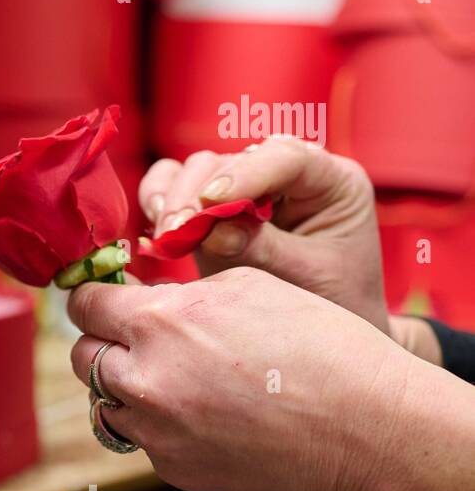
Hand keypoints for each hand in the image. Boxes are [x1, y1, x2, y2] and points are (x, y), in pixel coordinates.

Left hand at [67, 267, 410, 490]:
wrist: (364, 427)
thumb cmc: (318, 344)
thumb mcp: (246, 287)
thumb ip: (178, 295)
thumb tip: (140, 299)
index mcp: (160, 322)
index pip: (84, 305)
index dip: (94, 300)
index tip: (104, 301)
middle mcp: (146, 379)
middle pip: (84, 357)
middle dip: (105, 343)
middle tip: (138, 340)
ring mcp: (156, 430)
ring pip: (107, 403)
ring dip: (128, 388)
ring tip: (176, 380)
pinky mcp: (173, 468)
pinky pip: (144, 438)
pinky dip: (161, 425)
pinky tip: (207, 415)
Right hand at [139, 137, 390, 336]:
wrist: (320, 333)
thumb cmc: (332, 302)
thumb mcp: (308, 278)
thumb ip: (264, 251)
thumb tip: (215, 234)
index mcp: (331, 182)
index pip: (285, 157)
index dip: (246, 173)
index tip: (210, 202)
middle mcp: (285, 174)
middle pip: (231, 160)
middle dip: (197, 194)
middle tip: (177, 232)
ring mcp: (245, 185)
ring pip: (198, 169)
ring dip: (175, 200)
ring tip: (168, 238)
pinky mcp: (211, 204)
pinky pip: (174, 182)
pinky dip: (158, 198)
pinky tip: (158, 230)